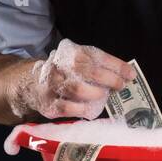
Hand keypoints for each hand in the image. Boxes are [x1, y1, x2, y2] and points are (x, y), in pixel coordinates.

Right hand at [10, 39, 130, 120]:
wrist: (31, 83)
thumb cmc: (65, 72)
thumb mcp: (78, 61)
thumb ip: (98, 65)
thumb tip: (126, 75)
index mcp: (69, 51)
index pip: (95, 55)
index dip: (115, 65)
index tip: (130, 74)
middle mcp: (58, 65)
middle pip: (87, 70)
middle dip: (109, 79)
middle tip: (120, 86)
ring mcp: (51, 85)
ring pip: (77, 89)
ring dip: (96, 94)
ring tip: (103, 96)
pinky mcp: (48, 104)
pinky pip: (68, 108)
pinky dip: (83, 109)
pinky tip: (91, 109)